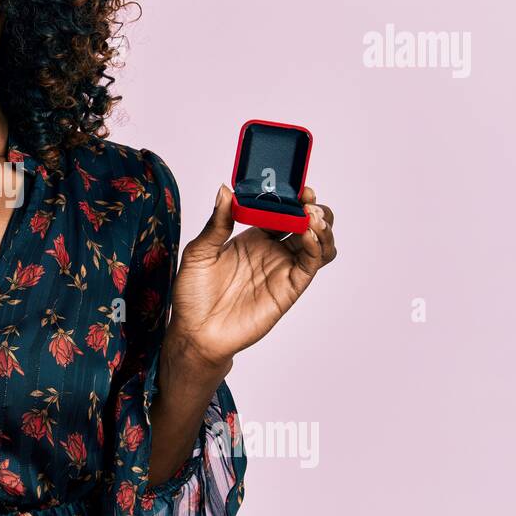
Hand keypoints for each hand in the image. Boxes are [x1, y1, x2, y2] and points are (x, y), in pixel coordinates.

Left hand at [167, 184, 336, 366]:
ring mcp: (282, 268)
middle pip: (306, 223)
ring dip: (322, 225)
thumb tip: (225, 190)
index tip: (292, 183)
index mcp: (252, 236)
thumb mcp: (199, 252)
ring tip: (312, 214)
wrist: (195, 332)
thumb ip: (217, 222)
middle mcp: (272, 250)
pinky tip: (308, 233)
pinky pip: (311, 264)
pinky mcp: (289, 288)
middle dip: (312, 207)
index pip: (281, 209)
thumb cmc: (193, 294)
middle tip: (306, 198)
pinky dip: (316, 246)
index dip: (290, 196)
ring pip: (317, 242)